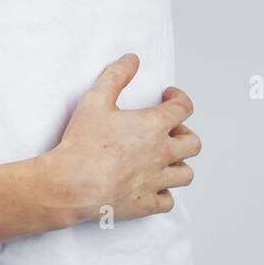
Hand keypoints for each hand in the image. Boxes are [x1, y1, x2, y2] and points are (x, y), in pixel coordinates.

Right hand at [50, 53, 200, 223]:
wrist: (70, 184)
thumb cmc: (81, 144)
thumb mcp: (95, 99)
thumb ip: (116, 76)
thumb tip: (132, 60)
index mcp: (154, 126)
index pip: (184, 107)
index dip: (179, 98)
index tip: (169, 97)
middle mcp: (162, 154)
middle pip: (193, 143)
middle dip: (184, 133)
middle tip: (169, 130)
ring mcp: (156, 181)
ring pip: (186, 174)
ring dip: (179, 164)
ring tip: (165, 159)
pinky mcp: (145, 204)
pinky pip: (169, 201)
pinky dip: (165, 193)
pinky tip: (153, 186)